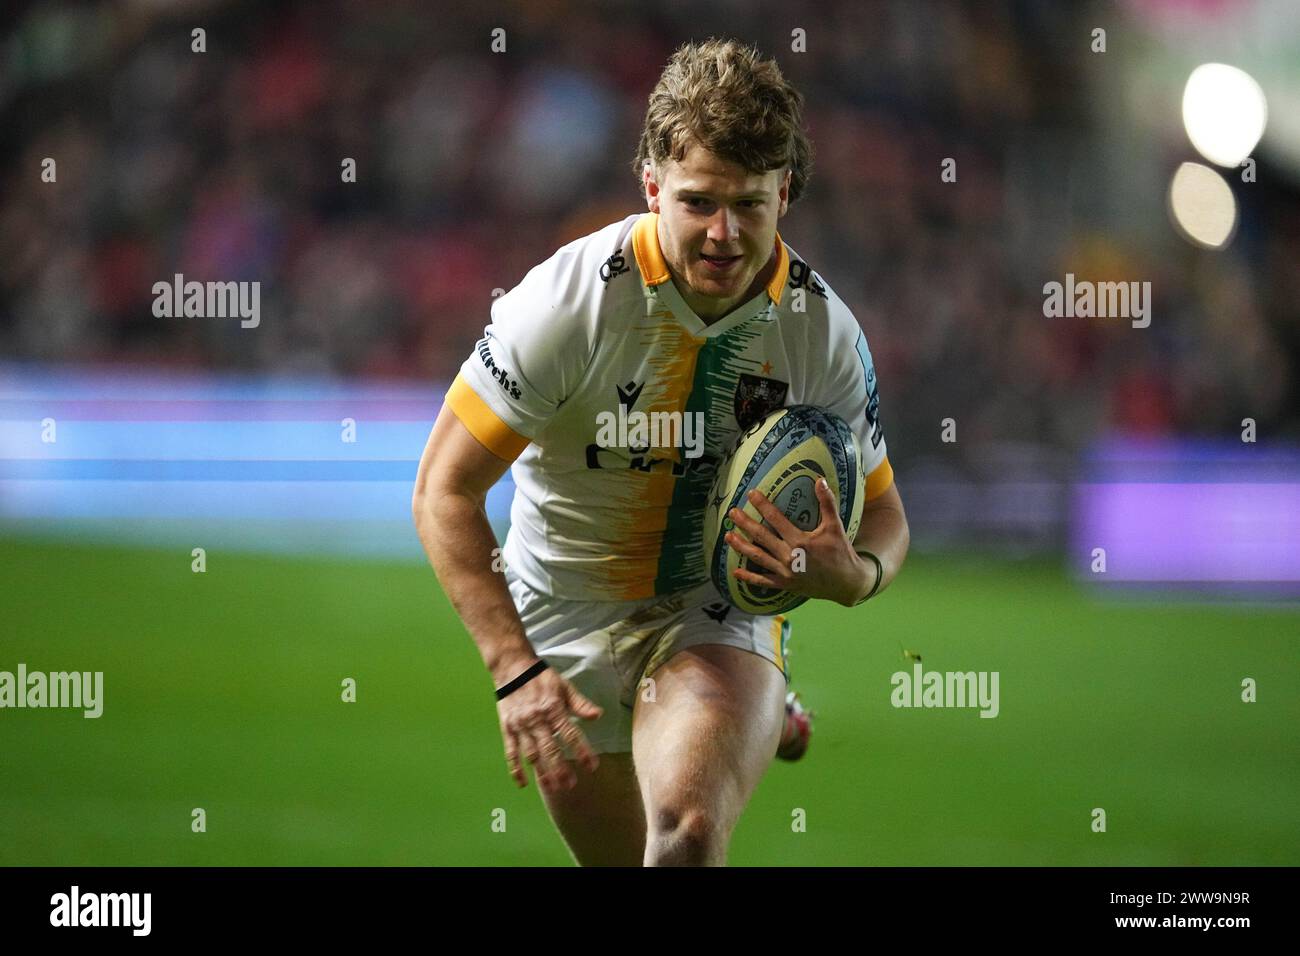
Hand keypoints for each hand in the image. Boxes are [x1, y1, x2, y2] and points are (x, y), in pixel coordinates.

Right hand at [497, 662, 601, 792]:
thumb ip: (580, 703)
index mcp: (553, 708)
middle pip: (549, 748)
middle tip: (570, 785)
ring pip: (531, 753)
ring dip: (541, 772)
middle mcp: (536, 719)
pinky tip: (523, 783)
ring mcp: (520, 726)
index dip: (581, 750)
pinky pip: (510, 752)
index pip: (570, 733)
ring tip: (552, 788)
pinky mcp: (507, 729)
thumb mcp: (565, 686)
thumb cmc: (541, 678)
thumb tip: (598, 715)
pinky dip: (515, 769)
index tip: (591, 766)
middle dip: (560, 768)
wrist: (512, 667)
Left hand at [724, 478, 874, 606]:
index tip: (751, 494)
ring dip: (741, 546)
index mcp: (800, 541)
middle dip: (745, 523)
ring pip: (758, 557)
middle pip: (762, 537)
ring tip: (728, 536)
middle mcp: (789, 557)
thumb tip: (820, 480)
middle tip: (732, 512)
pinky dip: (749, 577)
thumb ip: (827, 503)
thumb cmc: (841, 552)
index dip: (762, 505)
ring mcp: (785, 573)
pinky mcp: (785, 585)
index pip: (776, 519)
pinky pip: (763, 581)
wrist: (847, 583)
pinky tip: (735, 571)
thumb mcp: (835, 527)